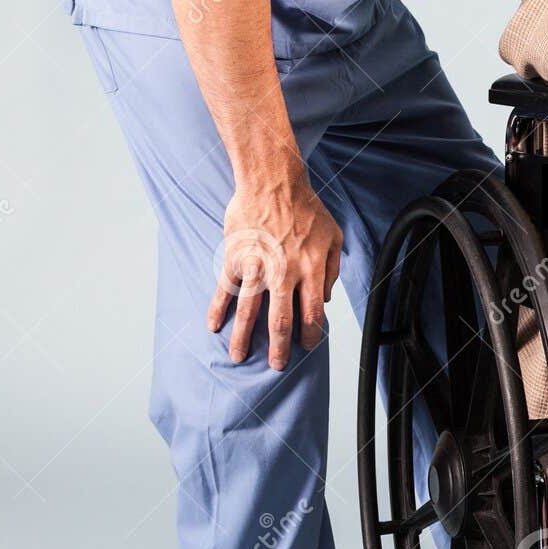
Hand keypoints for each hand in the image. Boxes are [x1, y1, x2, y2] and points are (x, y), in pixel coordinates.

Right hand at [208, 176, 343, 370]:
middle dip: (280, 348)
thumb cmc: (307, 208)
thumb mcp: (334, 235)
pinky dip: (217, 310)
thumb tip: (326, 300)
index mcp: (311, 269)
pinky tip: (213, 327)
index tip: (307, 347)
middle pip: (281, 320)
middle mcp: (284, 273)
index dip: (310, 334)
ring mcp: (257, 267)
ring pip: (249, 312)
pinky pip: (224, 290)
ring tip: (238, 357)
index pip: (312, 312)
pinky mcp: (236, 259)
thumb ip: (334, 269)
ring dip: (243, 339)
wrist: (273, 182)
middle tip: (277, 365)